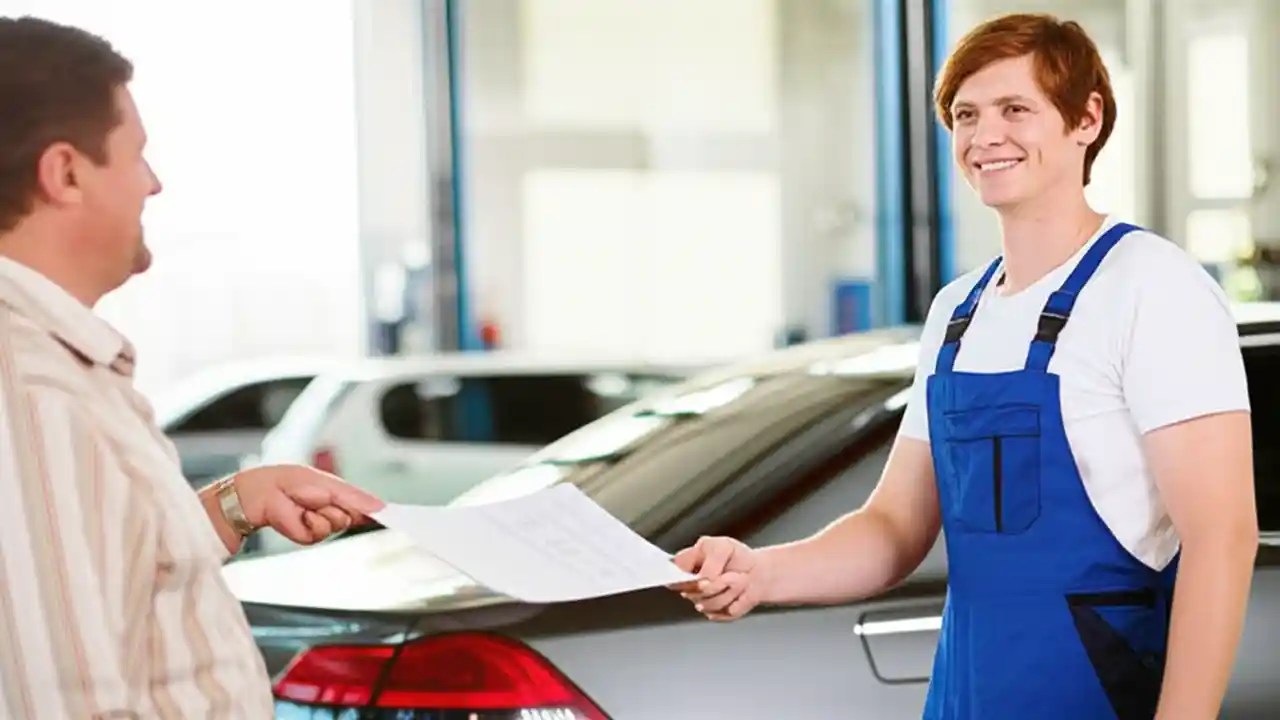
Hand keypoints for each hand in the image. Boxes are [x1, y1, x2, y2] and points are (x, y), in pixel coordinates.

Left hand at [233, 464, 384, 545]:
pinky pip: (323, 529)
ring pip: (340, 523)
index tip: (398, 516)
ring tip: (310, 503)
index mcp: (341, 498)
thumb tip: (382, 507)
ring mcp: (324, 525)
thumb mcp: (332, 485)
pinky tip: (302, 513)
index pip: (367, 507)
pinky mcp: (311, 537)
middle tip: (328, 496)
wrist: (265, 492)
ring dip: (325, 510)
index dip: (381, 511)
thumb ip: (358, 498)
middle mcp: (335, 512)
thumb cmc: (293, 482)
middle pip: (357, 515)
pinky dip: (313, 519)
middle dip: (347, 504)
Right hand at [670, 535, 765, 620]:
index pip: (671, 578)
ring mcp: (702, 602)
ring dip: (731, 590)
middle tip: (729, 574)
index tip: (701, 578)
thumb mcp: (722, 546)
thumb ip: (710, 561)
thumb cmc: (736, 557)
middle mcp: (690, 587)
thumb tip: (703, 579)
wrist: (756, 571)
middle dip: (717, 584)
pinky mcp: (718, 614)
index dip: (682, 581)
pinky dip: (739, 600)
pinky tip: (741, 592)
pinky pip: (726, 612)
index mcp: (684, 567)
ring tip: (738, 579)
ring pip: (710, 605)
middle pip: (692, 593)